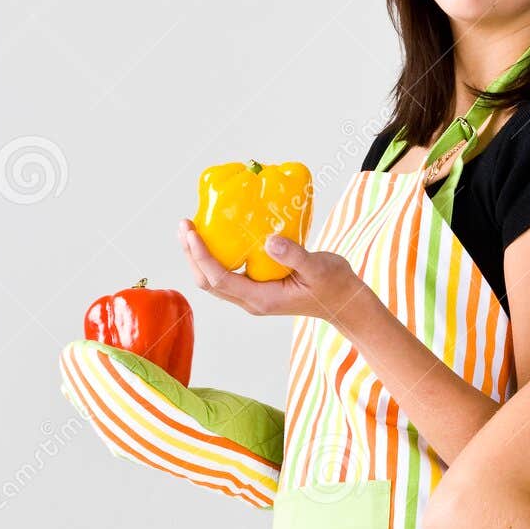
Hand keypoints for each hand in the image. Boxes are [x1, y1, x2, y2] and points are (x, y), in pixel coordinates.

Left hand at [178, 219, 366, 325]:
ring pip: (213, 280)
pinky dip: (214, 257)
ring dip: (198, 257)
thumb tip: (269, 240)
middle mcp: (251, 301)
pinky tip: (217, 237)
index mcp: (261, 299)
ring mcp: (253, 296)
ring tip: (191, 229)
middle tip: (184, 225)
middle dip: (191, 254)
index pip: (219, 279)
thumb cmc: (335, 285)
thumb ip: (295, 255)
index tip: (192, 232)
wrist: (344, 303)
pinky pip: (227, 275)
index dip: (201, 255)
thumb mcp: (319, 268)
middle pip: (208, 281)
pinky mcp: (257, 288)